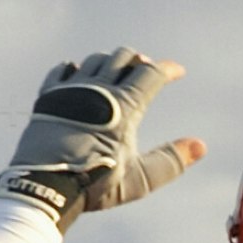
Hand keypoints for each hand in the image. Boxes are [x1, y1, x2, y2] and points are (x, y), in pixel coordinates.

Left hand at [0, 50, 202, 221]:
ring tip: (117, 75)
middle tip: (147, 72)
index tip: (178, 72)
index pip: (152, 73)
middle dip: (140, 61)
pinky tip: (79, 75)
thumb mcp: (139, 179)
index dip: (169, 69)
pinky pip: (62, 69)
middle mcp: (97, 89)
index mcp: (124, 106)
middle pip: (124, 57)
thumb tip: (200, 146)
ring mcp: (70, 90)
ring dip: (111, 63)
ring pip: (95, 60)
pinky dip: (77, 68)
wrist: (42, 186)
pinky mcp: (48, 97)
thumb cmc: (94, 185)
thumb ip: (171, 161)